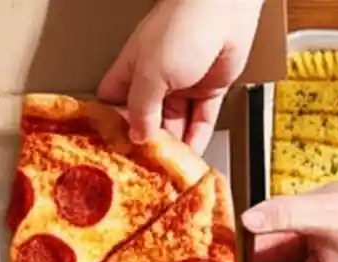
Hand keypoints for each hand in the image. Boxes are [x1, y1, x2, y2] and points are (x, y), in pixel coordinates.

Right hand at [99, 0, 263, 151]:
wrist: (225, 9)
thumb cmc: (182, 27)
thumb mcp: (151, 74)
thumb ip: (142, 108)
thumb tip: (138, 136)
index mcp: (133, 69)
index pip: (113, 100)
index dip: (111, 122)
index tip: (112, 147)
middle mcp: (156, 77)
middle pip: (146, 117)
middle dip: (145, 140)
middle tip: (143, 167)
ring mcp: (184, 84)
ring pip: (175, 122)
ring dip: (174, 144)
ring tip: (169, 168)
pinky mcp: (210, 88)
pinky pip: (202, 119)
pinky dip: (198, 137)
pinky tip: (192, 155)